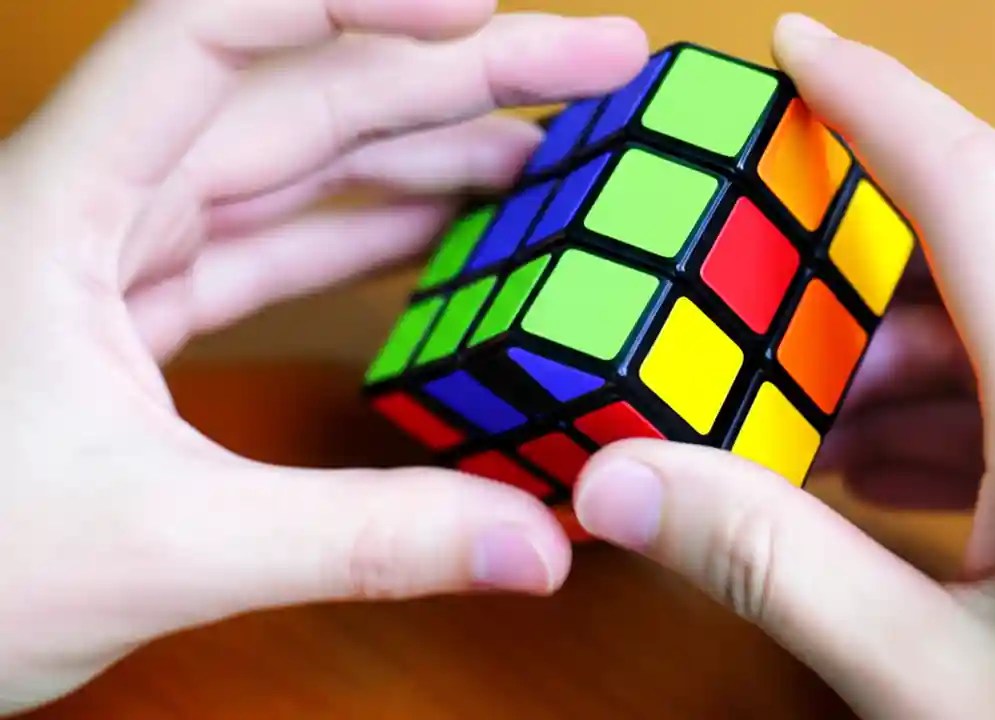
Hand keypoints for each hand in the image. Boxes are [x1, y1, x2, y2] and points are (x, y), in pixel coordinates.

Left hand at [0, 1, 646, 712]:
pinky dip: (367, 239)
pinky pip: (274, 249)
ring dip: (423, 157)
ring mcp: (120, 264)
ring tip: (544, 159)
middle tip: (585, 75)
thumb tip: (526, 539)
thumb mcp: (162, 546)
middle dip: (454, 78)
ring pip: (297, 171)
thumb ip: (362, 535)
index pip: (214, 31)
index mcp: (66, 210)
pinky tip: (444, 237)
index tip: (483, 5)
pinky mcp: (138, 323)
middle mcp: (96, 211)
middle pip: (298, 95)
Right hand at [572, 14, 994, 718]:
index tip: (797, 51)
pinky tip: (871, 468)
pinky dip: (938, 406)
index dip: (878, 104)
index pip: (973, 193)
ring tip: (786, 393)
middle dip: (857, 234)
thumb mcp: (926, 677)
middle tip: (752, 247)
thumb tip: (623, 480)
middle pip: (986, 249)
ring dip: (889, 343)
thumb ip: (770, 563)